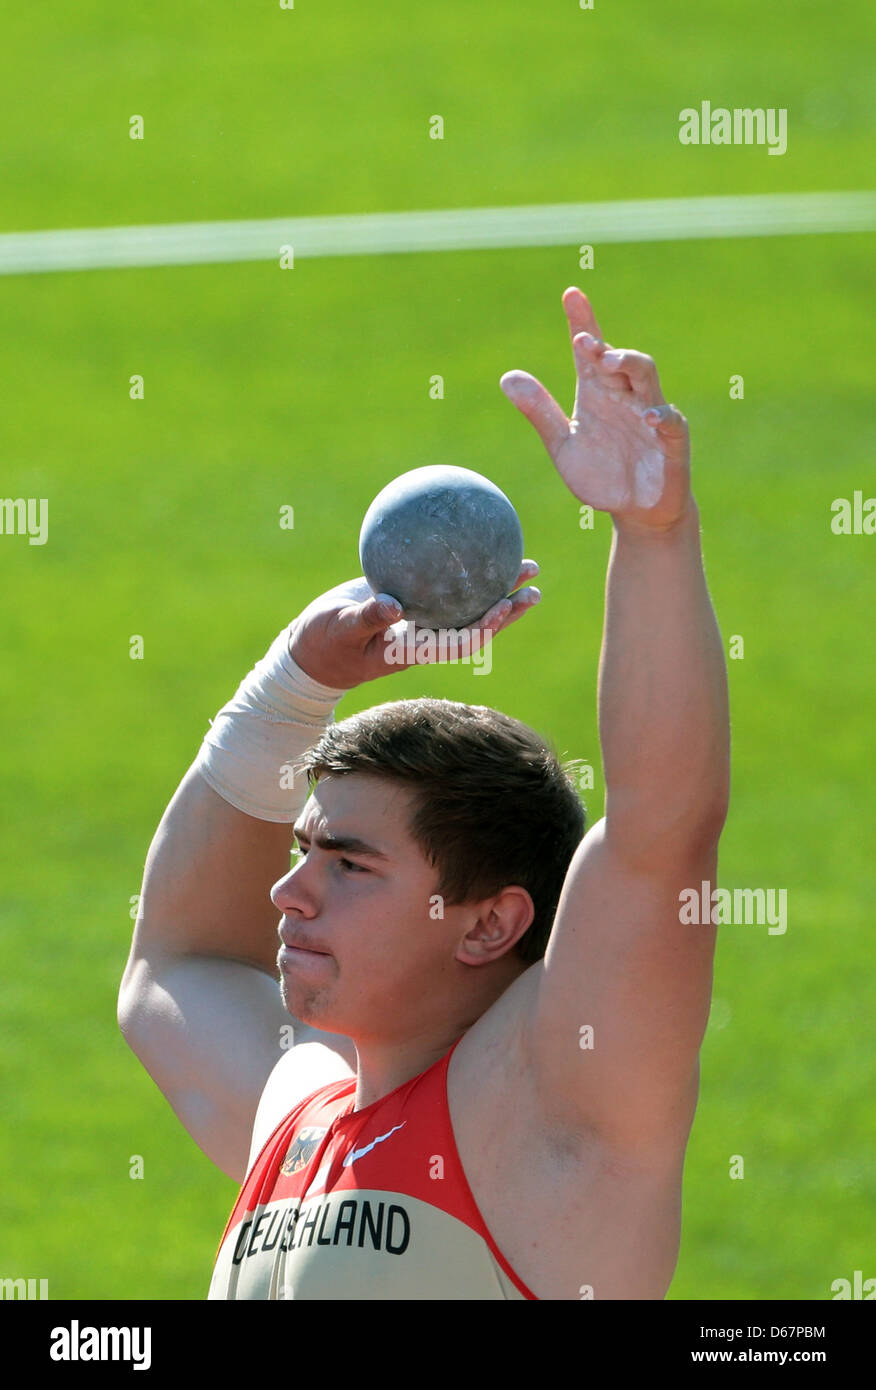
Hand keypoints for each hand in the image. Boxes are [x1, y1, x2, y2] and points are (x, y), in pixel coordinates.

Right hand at [287, 567, 540, 688]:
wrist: (312, 649)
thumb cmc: (324, 645)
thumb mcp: (342, 631)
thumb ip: (367, 618)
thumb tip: (393, 605)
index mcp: (416, 648)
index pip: (461, 640)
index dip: (486, 626)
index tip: (505, 606)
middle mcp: (426, 635)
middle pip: (476, 621)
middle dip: (507, 606)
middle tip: (533, 584)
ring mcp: (420, 619)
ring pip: (465, 602)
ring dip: (495, 585)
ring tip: (523, 562)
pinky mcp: (408, 601)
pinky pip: (438, 583)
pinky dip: (456, 564)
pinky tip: (465, 536)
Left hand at [500, 287, 691, 531]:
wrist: (635, 513)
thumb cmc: (602, 476)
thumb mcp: (563, 445)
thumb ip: (539, 412)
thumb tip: (507, 377)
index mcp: (599, 393)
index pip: (591, 352)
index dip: (582, 321)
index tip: (571, 294)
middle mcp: (626, 397)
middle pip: (620, 358)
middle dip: (604, 347)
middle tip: (583, 341)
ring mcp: (651, 415)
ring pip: (647, 377)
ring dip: (630, 365)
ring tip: (610, 360)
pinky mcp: (672, 441)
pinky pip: (671, 421)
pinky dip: (662, 416)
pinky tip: (649, 417)